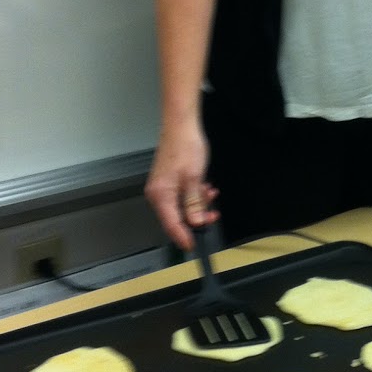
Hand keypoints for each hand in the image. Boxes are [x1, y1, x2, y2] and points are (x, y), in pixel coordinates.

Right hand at [145, 119, 217, 250]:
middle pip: (176, 216)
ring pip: (181, 206)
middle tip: (213, 215)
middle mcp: (158, 193)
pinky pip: (181, 196)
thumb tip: (195, 223)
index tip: (193, 246)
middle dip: (196, 217)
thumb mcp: (194, 179)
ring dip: (197, 204)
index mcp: (161, 195)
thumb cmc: (185, 149)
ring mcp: (163, 187)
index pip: (171, 224)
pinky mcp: (169, 181)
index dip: (183, 236)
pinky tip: (205, 188)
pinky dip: (194, 195)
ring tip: (210, 194)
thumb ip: (193, 204)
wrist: (181, 126)